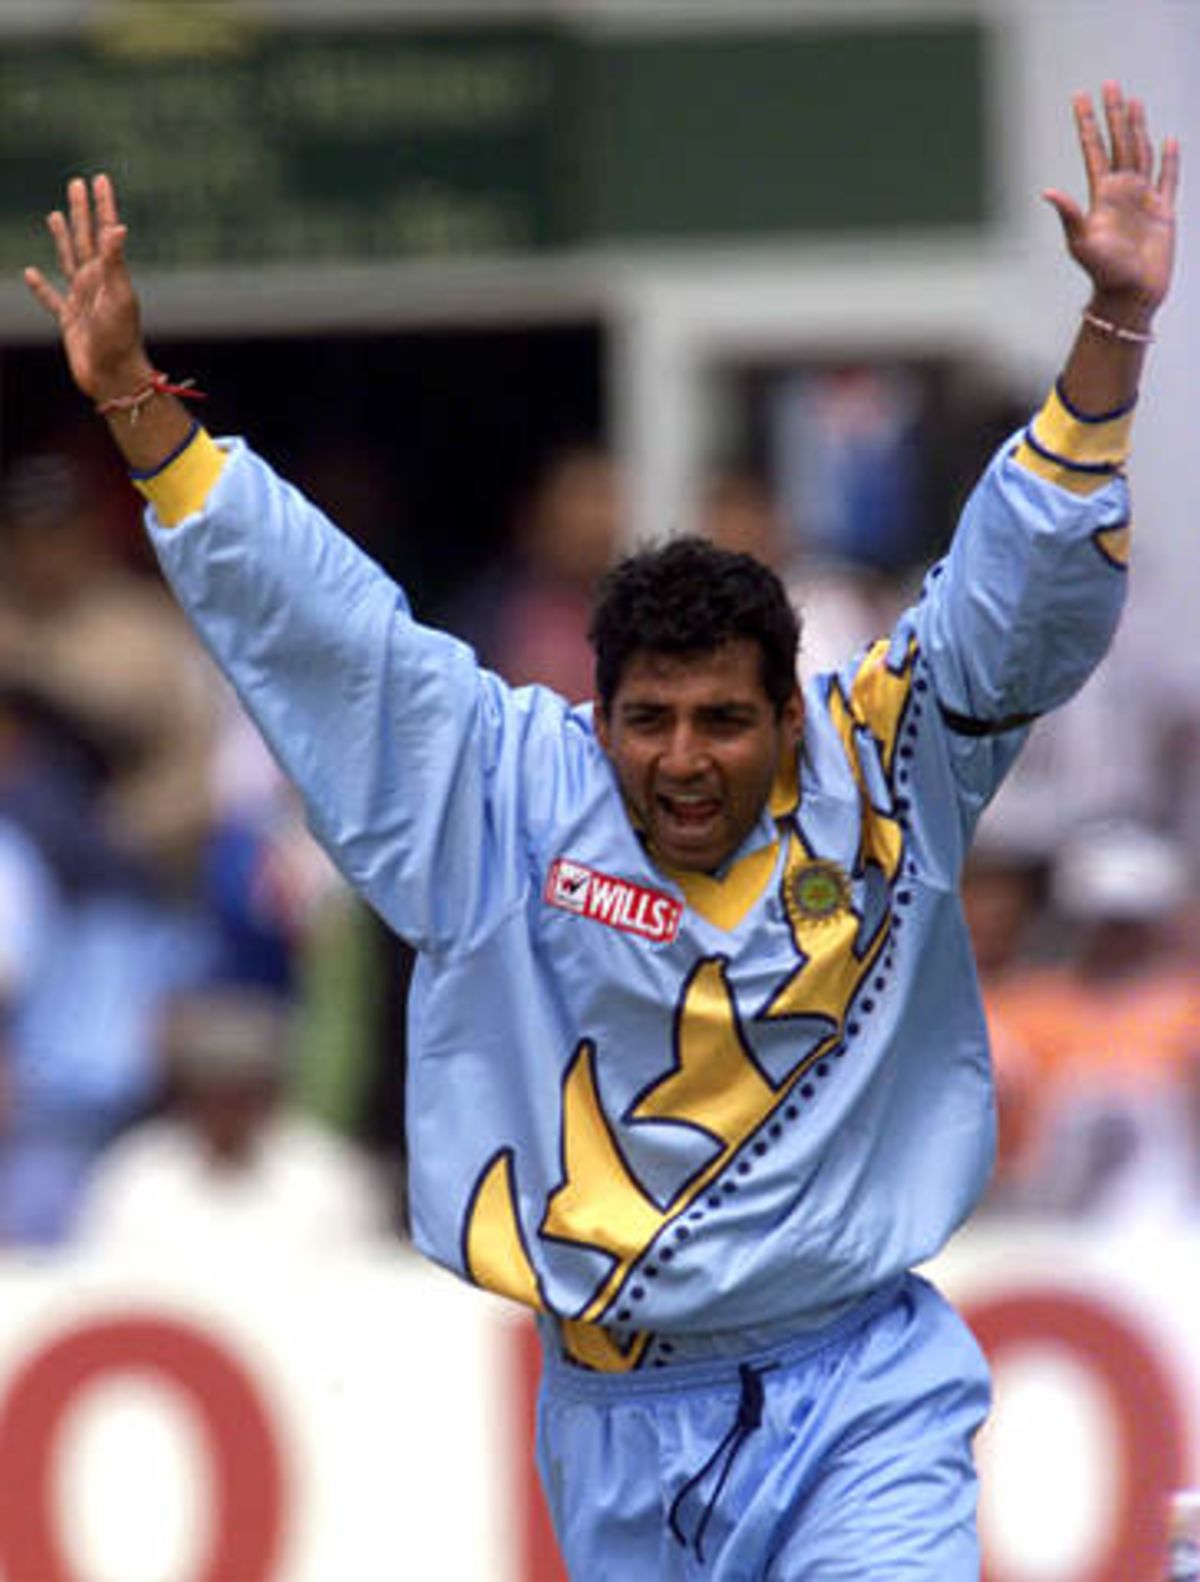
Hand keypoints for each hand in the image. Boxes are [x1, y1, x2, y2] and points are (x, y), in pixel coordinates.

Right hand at [23, 173, 152, 403]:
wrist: (113, 376)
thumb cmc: (119, 339)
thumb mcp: (119, 297)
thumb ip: (114, 262)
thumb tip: (117, 226)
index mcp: (107, 274)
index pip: (104, 231)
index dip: (102, 204)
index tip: (99, 178)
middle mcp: (94, 282)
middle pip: (85, 238)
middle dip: (81, 211)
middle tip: (76, 183)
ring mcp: (81, 300)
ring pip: (68, 260)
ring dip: (62, 237)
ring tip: (54, 215)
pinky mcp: (69, 320)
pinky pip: (51, 299)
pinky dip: (41, 287)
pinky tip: (31, 274)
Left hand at [1044, 81, 1179, 323]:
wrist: (1129, 295)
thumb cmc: (1102, 272)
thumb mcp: (1081, 241)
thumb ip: (1069, 213)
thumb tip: (1046, 191)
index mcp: (1101, 194)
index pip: (1094, 149)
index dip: (1088, 123)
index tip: (1080, 96)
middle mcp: (1121, 191)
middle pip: (1119, 142)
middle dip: (1113, 114)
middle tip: (1108, 83)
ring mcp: (1143, 199)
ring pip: (1141, 152)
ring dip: (1137, 127)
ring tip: (1133, 101)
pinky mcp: (1164, 212)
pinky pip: (1169, 179)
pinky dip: (1171, 160)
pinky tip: (1169, 140)